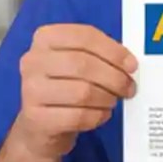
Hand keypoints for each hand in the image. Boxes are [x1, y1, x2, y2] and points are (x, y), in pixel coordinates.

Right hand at [15, 23, 137, 158]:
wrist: (40, 124)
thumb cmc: (65, 86)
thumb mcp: (76, 63)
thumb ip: (99, 56)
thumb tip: (129, 64)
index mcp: (45, 38)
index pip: (84, 36)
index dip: (113, 50)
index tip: (131, 65)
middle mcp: (33, 60)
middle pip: (83, 64)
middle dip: (114, 77)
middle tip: (129, 87)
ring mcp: (31, 90)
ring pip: (82, 92)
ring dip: (107, 98)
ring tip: (113, 100)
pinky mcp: (36, 118)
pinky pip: (77, 117)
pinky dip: (97, 116)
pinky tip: (101, 114)